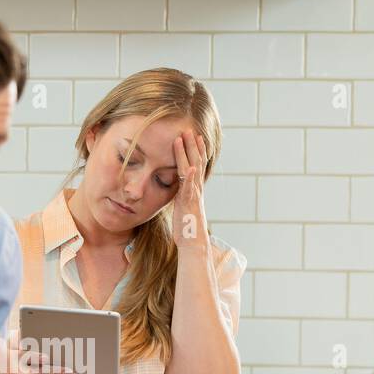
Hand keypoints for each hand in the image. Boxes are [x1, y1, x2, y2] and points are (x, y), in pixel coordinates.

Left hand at [170, 131, 209, 250]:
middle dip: (192, 145)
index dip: (194, 151)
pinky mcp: (189, 203)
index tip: (193, 137)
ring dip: (189, 153)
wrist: (193, 243)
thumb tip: (177, 190)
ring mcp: (194, 195)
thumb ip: (181, 196)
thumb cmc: (187, 228)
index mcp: (193, 189)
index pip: (195, 165)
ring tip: (186, 138)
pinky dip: (191, 177)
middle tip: (189, 129)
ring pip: (192, 170)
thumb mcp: (182, 207)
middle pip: (196, 162)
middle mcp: (196, 189)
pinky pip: (190, 188)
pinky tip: (191, 167)